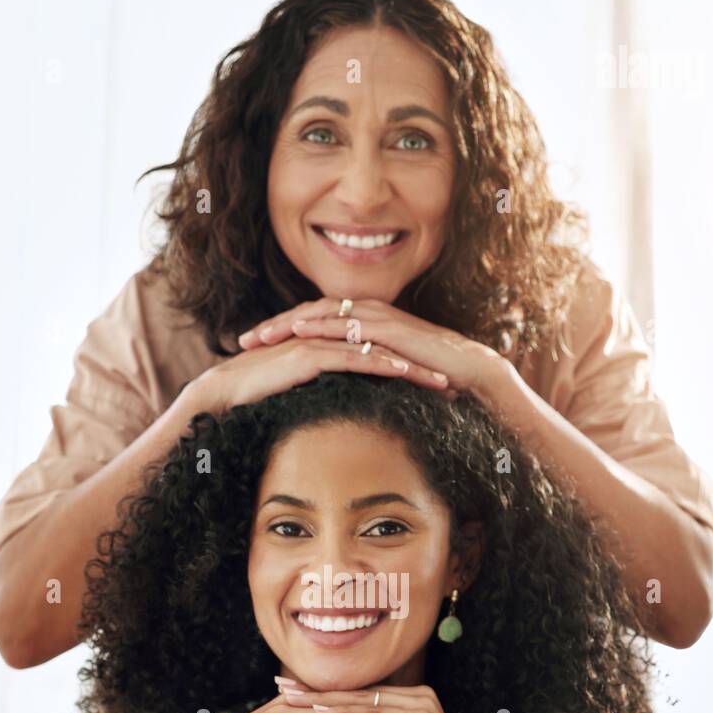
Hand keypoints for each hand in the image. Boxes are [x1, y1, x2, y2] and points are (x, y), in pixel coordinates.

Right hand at [181, 327, 444, 418]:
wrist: (222, 394)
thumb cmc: (255, 400)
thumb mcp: (298, 399)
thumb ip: (321, 398)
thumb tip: (342, 419)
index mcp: (327, 347)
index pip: (376, 354)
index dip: (407, 368)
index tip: (434, 385)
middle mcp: (326, 338)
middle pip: (385, 348)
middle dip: (419, 364)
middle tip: (451, 380)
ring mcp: (318, 342)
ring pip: (375, 350)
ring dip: (410, 365)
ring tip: (440, 381)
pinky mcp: (309, 353)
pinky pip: (352, 357)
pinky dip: (381, 364)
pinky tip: (404, 373)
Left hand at [238, 297, 510, 407]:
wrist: (470, 371)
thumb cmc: (430, 378)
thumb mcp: (385, 378)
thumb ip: (361, 379)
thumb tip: (336, 400)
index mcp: (362, 324)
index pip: (312, 325)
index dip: (280, 335)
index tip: (253, 351)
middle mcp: (366, 314)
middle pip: (307, 313)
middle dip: (273, 327)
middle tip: (242, 342)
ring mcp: (378, 316)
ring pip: (322, 313)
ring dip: (288, 323)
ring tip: (260, 338)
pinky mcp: (390, 327)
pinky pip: (350, 322)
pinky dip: (322, 325)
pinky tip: (299, 333)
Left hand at [277, 680, 458, 712]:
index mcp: (410, 700)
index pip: (359, 694)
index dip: (323, 692)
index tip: (289, 689)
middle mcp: (417, 695)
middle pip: (357, 693)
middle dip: (317, 691)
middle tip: (281, 686)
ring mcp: (420, 702)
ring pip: (362, 700)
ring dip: (324, 700)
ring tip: (292, 698)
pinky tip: (319, 711)